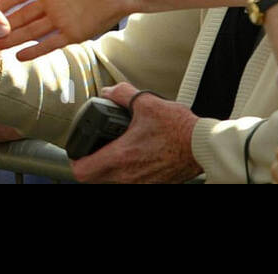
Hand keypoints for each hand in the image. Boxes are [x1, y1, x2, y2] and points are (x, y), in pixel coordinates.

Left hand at [70, 84, 200, 182]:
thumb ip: (122, 94)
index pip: (82, 171)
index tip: (78, 149)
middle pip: (93, 179)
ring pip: (111, 181)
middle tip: (93, 148)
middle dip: (89, 164)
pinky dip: (124, 172)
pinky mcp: (152, 185)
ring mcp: (140, 183)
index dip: (75, 160)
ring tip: (113, 150)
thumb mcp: (146, 102)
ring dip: (107, 168)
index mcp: (121, 156)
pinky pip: (128, 182)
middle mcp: (127, 176)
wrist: (202, 146)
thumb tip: (108, 92)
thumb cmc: (177, 127)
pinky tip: (132, 156)